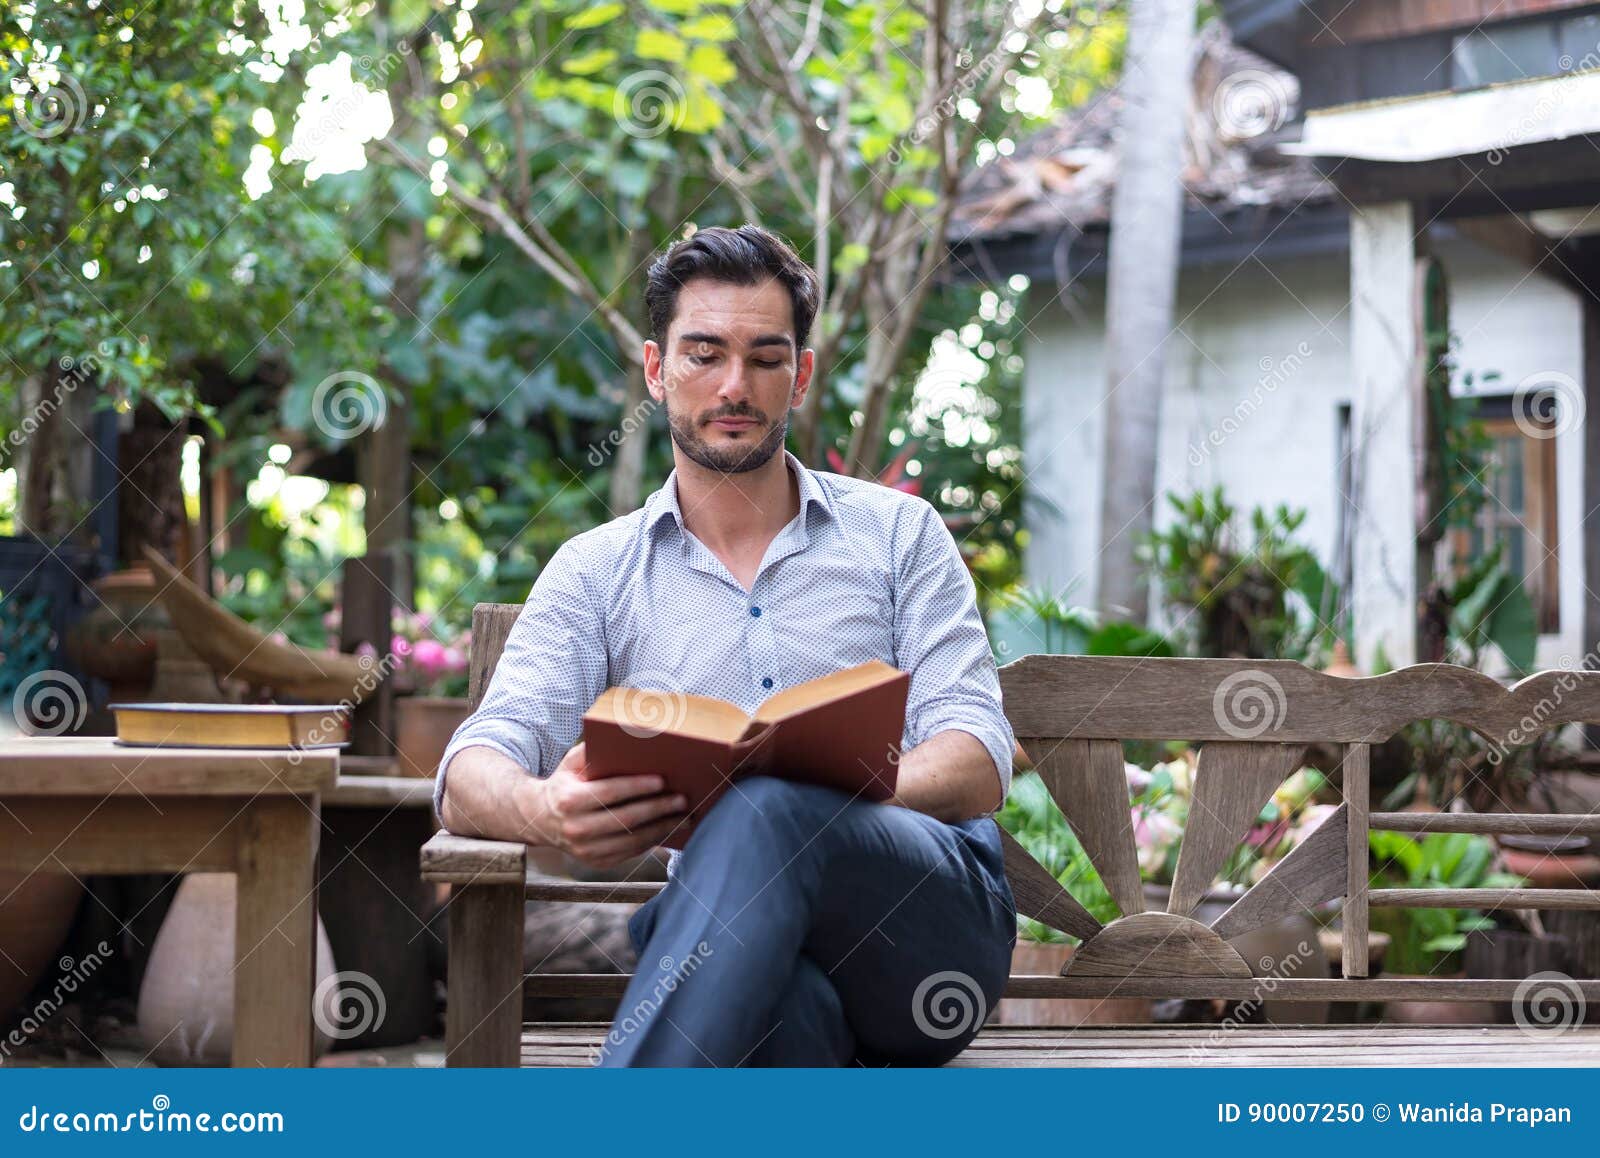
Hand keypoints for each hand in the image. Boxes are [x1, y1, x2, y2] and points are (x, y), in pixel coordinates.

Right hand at [521, 742, 689, 868]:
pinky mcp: (596, 862)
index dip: (637, 787)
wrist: (541, 819)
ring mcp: (586, 850)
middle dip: (658, 809)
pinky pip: (630, 852)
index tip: (662, 781)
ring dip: (662, 828)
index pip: (610, 793)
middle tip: (682, 799)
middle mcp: (576, 829)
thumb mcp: (571, 763)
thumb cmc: (565, 784)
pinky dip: (652, 841)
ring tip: (684, 817)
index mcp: (569, 800)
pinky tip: (668, 830)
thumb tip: (624, 736)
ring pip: (632, 840)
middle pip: (625, 819)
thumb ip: (592, 750)